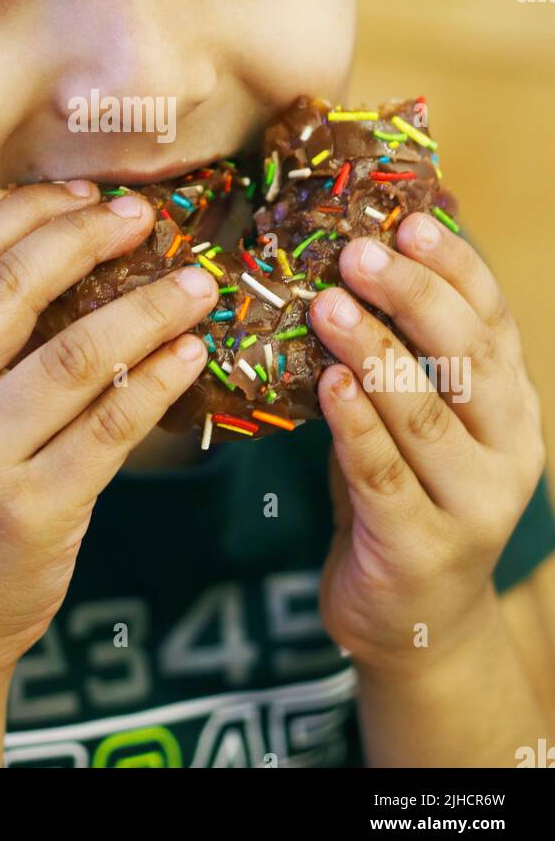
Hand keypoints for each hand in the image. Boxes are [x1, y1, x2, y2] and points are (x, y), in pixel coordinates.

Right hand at [0, 180, 217, 679]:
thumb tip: (64, 240)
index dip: (29, 212)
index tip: (86, 191)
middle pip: (13, 289)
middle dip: (88, 238)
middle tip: (145, 217)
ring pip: (77, 354)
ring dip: (148, 308)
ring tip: (197, 284)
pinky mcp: (32, 510)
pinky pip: (113, 425)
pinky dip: (160, 379)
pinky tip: (190, 354)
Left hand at [308, 211, 545, 672]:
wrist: (417, 618)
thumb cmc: (406, 492)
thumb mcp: (418, 417)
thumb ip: (403, 354)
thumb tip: (355, 257)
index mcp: (512, 404)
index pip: (493, 321)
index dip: (455, 267)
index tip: (410, 222)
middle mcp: (508, 449)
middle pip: (467, 357)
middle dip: (411, 296)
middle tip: (356, 254)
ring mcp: (472, 504)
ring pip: (424, 413)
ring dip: (373, 352)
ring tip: (328, 305)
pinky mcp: (422, 547)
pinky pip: (384, 475)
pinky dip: (355, 425)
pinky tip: (327, 384)